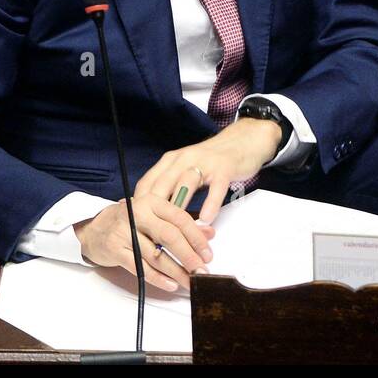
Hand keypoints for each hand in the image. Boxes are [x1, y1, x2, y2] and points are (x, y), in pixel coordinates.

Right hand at [73, 195, 215, 294]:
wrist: (94, 230)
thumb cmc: (129, 222)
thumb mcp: (155, 216)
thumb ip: (182, 223)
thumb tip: (210, 233)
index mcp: (151, 202)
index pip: (179, 218)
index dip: (196, 237)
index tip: (208, 254)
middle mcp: (137, 214)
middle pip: (169, 236)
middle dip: (189, 256)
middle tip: (202, 271)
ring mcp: (124, 232)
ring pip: (156, 255)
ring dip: (176, 271)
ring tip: (189, 281)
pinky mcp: (115, 249)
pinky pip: (141, 268)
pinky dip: (158, 278)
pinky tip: (171, 284)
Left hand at [135, 118, 282, 224]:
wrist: (242, 141)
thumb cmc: (210, 161)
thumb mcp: (185, 170)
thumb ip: (170, 187)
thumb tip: (150, 212)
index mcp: (170, 161)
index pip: (147, 184)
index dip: (138, 206)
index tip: (135, 226)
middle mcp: (183, 159)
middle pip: (162, 186)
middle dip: (154, 211)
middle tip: (150, 236)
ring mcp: (204, 162)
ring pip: (186, 186)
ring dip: (180, 210)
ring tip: (175, 233)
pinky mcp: (224, 168)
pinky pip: (215, 188)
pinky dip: (210, 204)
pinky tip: (206, 220)